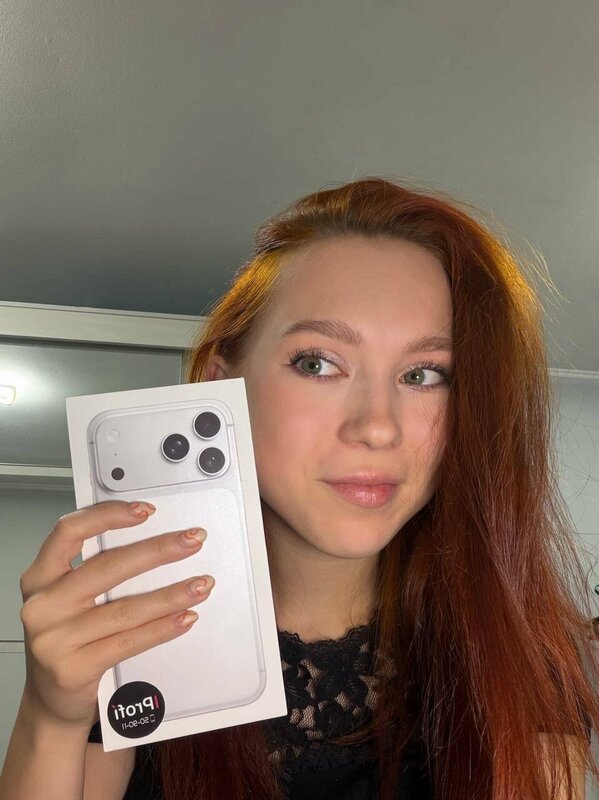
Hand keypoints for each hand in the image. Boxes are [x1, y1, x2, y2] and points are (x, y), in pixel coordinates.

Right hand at [18, 500, 213, 727]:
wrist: (52, 702)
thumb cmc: (68, 638)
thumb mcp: (68, 599)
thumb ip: (95, 570)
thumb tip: (154, 539)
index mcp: (40, 577)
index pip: (69, 532)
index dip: (108, 515)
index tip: (146, 510)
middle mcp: (43, 605)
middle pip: (107, 567)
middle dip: (158, 550)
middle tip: (192, 541)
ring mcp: (55, 640)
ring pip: (126, 608)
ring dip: (171, 593)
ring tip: (201, 583)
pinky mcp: (75, 669)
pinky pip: (130, 642)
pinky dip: (163, 628)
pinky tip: (185, 617)